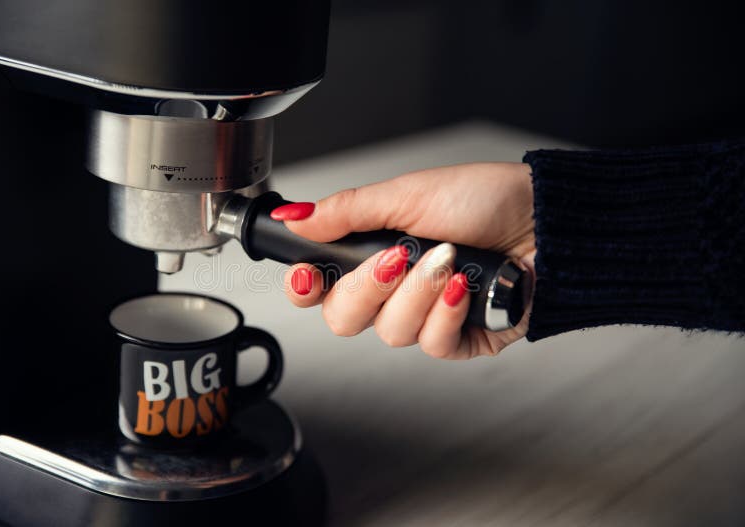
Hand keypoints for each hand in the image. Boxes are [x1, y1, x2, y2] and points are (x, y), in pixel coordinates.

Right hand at [273, 162, 535, 358]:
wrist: (544, 219)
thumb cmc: (482, 201)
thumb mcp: (406, 195)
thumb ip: (346, 212)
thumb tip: (293, 217)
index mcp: (373, 253)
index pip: (320, 286)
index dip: (305, 288)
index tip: (308, 275)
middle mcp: (394, 289)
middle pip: (345, 318)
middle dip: (367, 288)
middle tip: (395, 257)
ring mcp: (425, 316)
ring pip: (391, 332)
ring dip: (418, 293)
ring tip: (448, 259)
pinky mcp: (459, 338)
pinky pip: (432, 345)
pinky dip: (446, 314)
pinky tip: (463, 287)